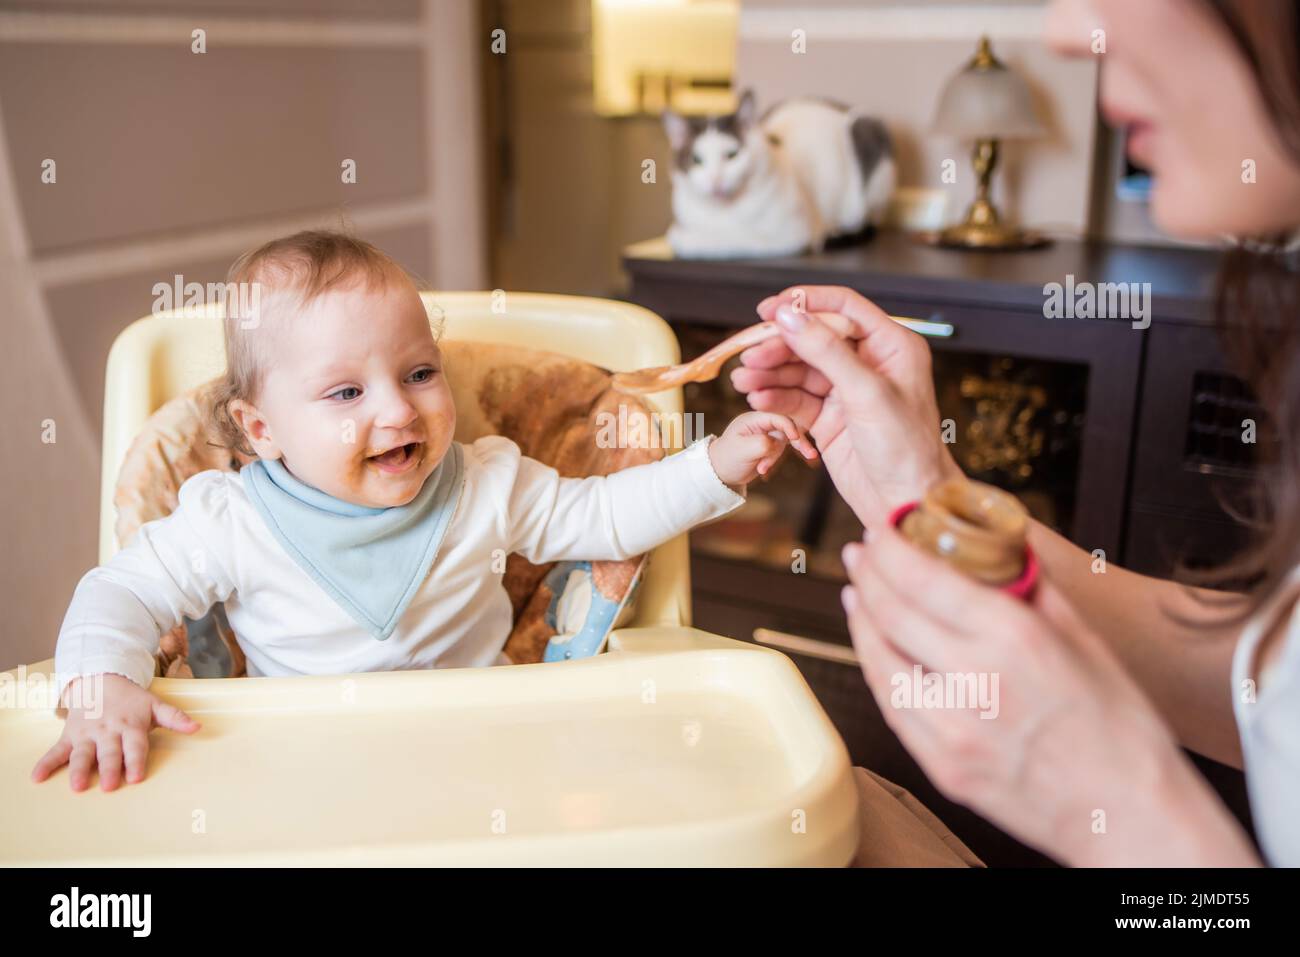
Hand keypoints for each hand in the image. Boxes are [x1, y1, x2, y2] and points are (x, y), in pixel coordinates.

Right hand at [31, 673, 200, 791]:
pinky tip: (37, 777)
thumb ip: (175, 718)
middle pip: (109, 752)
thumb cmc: (132, 700)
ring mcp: (87, 734)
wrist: (101, 679)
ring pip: (83, 754)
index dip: (136, 760)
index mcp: (130, 725)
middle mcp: (108, 731)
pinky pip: (56, 751)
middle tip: (110, 786)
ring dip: (79, 769)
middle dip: (110, 768)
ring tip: (78, 786)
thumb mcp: (155, 705)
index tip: (136, 776)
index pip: (135, 745)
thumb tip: (198, 728)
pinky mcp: (70, 736)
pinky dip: (46, 763)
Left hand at [707, 410, 817, 487]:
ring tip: (761, 469)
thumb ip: (762, 443)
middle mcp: (762, 422)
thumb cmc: (727, 459)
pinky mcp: (772, 443)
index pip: (777, 416)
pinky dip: (785, 456)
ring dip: (776, 457)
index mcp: (753, 418)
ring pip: (786, 440)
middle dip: (796, 441)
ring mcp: (768, 432)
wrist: (720, 472)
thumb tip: (778, 443)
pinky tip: (794, 461)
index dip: (789, 426)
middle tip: (810, 455)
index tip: (796, 439)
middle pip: (786, 427)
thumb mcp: (742, 450)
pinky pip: (786, 446)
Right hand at [730, 285, 960, 525]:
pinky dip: (776, 397)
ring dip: (770, 374)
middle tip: (749, 356)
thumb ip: (826, 351)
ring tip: (744, 381)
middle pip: (814, 339)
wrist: (906, 502)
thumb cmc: (905, 448)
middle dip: (779, 347)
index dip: (804, 303)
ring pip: (800, 370)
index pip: (843, 307)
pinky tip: (758, 399)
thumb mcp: (866, 392)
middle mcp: (868, 364)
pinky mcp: (829, 418)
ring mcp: (846, 392)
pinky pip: (796, 399)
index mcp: (891, 346)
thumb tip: (789, 317)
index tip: (769, 309)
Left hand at [839, 524, 1259, 865]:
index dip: (889, 549)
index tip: (878, 530)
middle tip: (860, 553)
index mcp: (1014, 639)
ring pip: (880, 660)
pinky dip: (877, 670)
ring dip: (861, 621)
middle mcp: (976, 680)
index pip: (924, 578)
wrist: (1128, 813)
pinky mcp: (942, 766)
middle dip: (867, 575)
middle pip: (891, 613)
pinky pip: (892, 708)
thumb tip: (1003, 554)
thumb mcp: (1085, 641)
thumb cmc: (1120, 730)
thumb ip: (1034, 593)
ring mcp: (952, 728)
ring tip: (858, 595)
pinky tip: (877, 650)